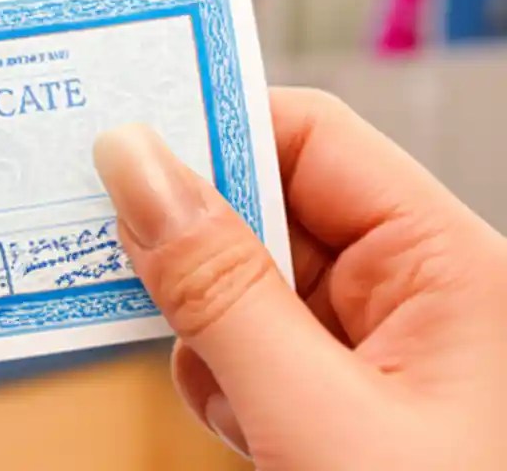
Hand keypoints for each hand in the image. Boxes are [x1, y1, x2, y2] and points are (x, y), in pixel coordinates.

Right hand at [94, 89, 506, 469]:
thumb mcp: (312, 419)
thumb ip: (216, 287)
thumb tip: (135, 164)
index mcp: (448, 264)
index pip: (311, 140)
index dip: (213, 125)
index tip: (113, 139)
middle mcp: (419, 292)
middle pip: (271, 209)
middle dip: (195, 245)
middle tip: (108, 254)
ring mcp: (381, 350)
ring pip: (250, 284)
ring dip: (207, 331)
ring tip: (229, 399)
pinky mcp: (345, 398)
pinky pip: (254, 347)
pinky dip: (222, 379)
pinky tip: (243, 432)